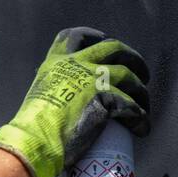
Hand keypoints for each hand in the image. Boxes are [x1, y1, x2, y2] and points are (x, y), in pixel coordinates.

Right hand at [0, 27, 150, 176]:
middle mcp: (76, 65)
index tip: (106, 41)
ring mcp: (92, 79)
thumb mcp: (40, 95)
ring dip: (141, 92)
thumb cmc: (33, 126)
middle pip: (114, 47)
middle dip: (133, 58)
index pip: (75, 36)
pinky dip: (140, 118)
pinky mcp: (105, 99)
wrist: (36, 140)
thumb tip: (66, 100)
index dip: (95, 36)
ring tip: (144, 105)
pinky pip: (132, 106)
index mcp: (56, 63)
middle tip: (142, 74)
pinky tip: (141, 129)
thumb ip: (55, 89)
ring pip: (129, 76)